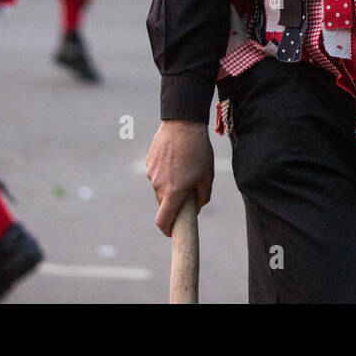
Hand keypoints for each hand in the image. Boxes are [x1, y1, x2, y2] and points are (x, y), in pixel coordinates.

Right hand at [146, 119, 213, 236]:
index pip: (163, 221)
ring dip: (170, 186)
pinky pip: (156, 174)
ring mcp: (151, 173)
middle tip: (188, 192)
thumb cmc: (199, 150)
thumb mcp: (207, 175)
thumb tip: (196, 208)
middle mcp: (158, 185)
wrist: (183, 122)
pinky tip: (176, 159)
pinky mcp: (148, 162)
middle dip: (174, 203)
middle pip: (163, 204)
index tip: (172, 232)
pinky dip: (165, 173)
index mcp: (173, 192)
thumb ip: (203, 197)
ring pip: (160, 188)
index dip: (167, 230)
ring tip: (185, 168)